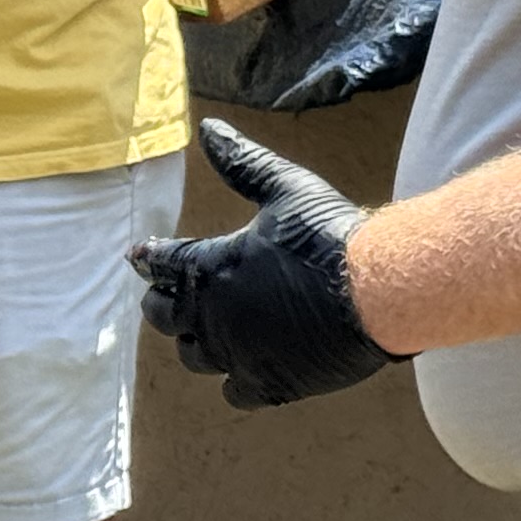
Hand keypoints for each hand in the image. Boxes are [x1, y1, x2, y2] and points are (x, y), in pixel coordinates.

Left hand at [128, 121, 400, 407]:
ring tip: (205, 332)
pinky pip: (233, 393)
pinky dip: (233, 382)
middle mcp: (215, 316)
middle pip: (164, 316)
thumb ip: (242, 162)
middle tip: (170, 295)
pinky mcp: (270, 383)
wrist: (380, 290)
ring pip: (194, 357)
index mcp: (212, 267)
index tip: (140, 256)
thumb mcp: (285, 188)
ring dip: (195, 343)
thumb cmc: (332, 235)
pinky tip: (242, 369)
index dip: (150, 258)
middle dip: (164, 302)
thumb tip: (207, 127)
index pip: (163, 264)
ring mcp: (240, 354)